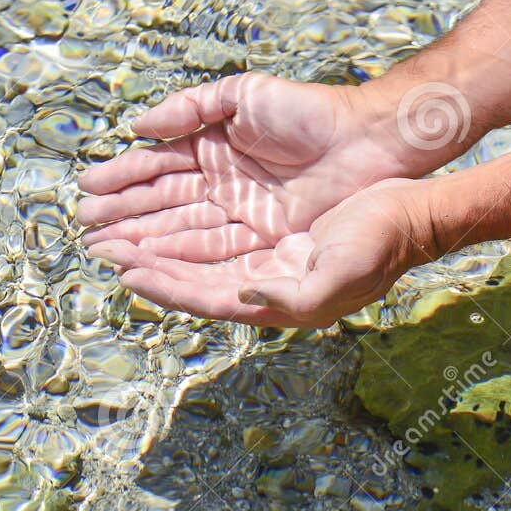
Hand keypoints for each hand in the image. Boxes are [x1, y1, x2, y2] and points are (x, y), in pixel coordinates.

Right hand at [76, 72, 430, 261]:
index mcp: (212, 149)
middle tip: (84, 230)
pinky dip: (178, 259)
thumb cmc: (307, 110)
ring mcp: (240, 216)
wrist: (366, 140)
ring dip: (141, 242)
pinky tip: (146, 263)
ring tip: (104, 251)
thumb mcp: (242, 94)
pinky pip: (212, 253)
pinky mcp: (262, 242)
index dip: (122, 180)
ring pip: (180, 232)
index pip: (157, 168)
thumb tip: (139, 128)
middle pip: (162, 206)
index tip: (87, 191)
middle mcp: (221, 186)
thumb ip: (190, 108)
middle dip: (122, 218)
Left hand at [88, 179, 436, 327]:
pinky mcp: (269, 227)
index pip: (203, 296)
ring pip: (197, 248)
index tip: (124, 269)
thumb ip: (291, 296)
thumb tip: (244, 295)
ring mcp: (263, 254)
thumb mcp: (339, 276)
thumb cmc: (380, 247)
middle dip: (144, 261)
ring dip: (156, 239)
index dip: (163, 285)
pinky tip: (161, 209)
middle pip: (189, 274)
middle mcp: (260, 280)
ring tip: (115, 228)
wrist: (411, 215)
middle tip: (99, 246)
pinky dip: (185, 218)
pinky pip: (216, 226)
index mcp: (273, 300)